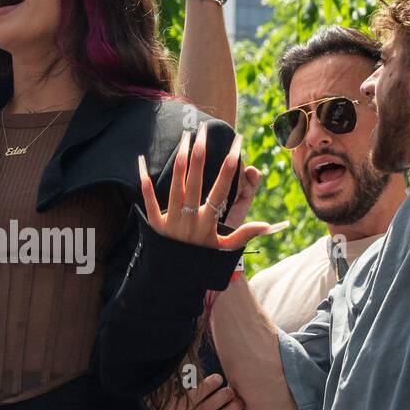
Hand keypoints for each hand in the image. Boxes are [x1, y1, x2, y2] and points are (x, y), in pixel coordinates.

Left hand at [139, 122, 284, 250]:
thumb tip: (267, 225)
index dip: (230, 166)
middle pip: (196, 181)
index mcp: (208, 222)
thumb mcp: (224, 250)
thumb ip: (243, 235)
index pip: (222, 189)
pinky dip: (144, 181)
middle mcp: (190, 219)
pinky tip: (142, 161)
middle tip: (204, 130)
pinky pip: (148, 200)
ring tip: (185, 137)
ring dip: (180, 159)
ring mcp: (171, 221)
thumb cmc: (200, 261)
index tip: (237, 144)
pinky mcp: (154, 225)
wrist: (173, 279)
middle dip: (201, 153)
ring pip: (176, 185)